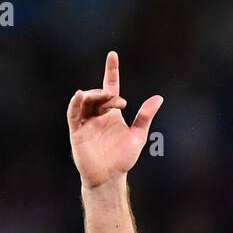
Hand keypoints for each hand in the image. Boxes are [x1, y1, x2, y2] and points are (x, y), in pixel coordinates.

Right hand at [67, 51, 162, 189]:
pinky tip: (81, 95)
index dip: (111, 71)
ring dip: (94, 95)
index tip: (113, 55)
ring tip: (103, 97)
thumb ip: (145, 116)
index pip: (110, 86)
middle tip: (118, 102)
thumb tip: (159, 98)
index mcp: (111, 113)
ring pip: (86, 101)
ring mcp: (86, 122)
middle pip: (99, 94)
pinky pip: (74, 113)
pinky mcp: (77, 131)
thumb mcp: (138, 135)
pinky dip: (76, 103)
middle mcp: (98, 114)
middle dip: (107, 94)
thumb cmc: (122, 158)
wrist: (110, 177)